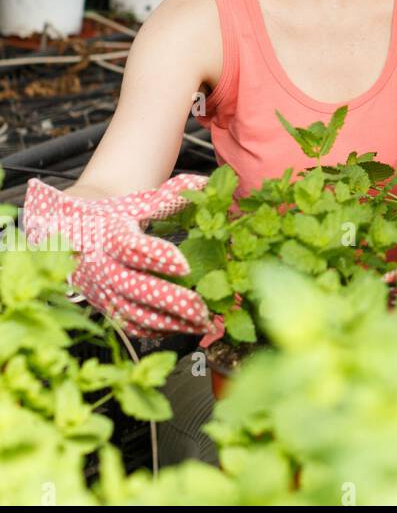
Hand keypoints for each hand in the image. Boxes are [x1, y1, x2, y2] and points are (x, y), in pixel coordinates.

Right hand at [19, 175, 213, 340]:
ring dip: (169, 322)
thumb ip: (173, 193)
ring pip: (134, 313)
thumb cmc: (114, 215)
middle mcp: (103, 266)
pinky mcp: (106, 306)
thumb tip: (206, 182)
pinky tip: (182, 329)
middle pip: (135, 288)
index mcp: (110, 235)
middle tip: (202, 308)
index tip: (184, 264)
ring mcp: (103, 290)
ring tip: (202, 325)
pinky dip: (156, 331)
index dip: (157, 257)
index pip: (132, 248)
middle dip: (170, 300)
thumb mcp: (139, 202)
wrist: (74, 231)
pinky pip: (130, 324)